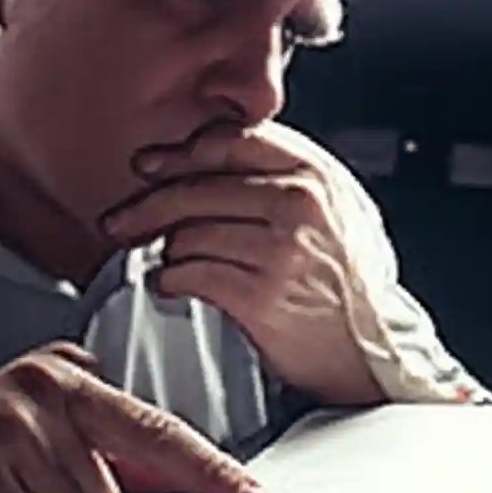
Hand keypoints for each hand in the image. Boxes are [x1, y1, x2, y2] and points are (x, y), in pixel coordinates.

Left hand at [101, 122, 390, 404]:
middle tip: (120, 219)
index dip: (180, 153)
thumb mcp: (337, 210)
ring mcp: (281, 249)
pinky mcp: (261, 296)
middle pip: (198, 187)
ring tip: (166, 262)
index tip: (149, 166)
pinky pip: (190, 274)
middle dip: (148, 204)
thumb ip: (287, 175)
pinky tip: (169, 285)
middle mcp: (299, 204)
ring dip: (166, 251)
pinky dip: (169, 280)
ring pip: (188, 233)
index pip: (230, 142)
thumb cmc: (349, 283)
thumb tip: (207, 152)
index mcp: (316, 174)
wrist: (372, 350)